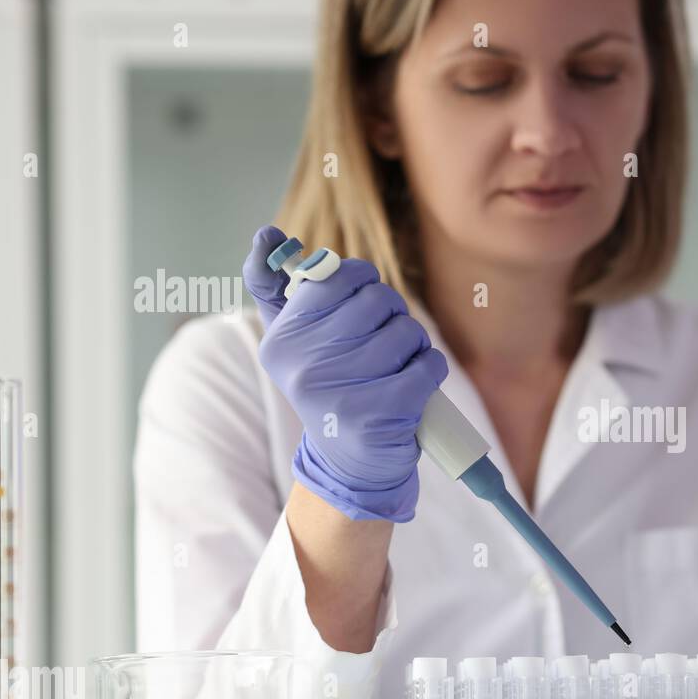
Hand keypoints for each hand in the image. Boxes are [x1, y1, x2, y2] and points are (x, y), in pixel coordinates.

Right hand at [242, 225, 447, 521]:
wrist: (351, 464)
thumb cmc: (330, 387)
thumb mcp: (294, 342)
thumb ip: (276, 288)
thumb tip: (266, 234)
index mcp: (281, 340)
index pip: (335, 276)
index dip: (363, 281)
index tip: (363, 300)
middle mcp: (302, 365)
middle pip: (377, 300)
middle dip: (393, 317)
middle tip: (385, 345)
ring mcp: (338, 392)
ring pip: (406, 332)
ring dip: (415, 346)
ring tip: (398, 368)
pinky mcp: (377, 415)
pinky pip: (428, 365)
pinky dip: (431, 370)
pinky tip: (416, 387)